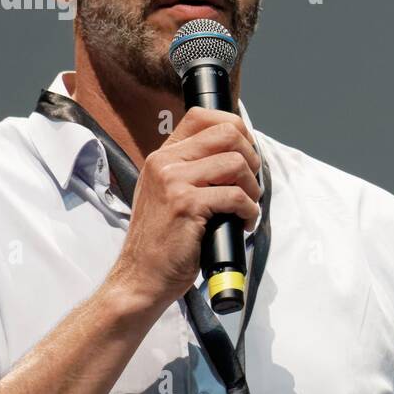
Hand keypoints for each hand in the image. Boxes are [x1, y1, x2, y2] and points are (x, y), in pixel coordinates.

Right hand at [107, 106, 261, 311]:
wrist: (141, 276)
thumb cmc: (162, 240)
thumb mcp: (169, 194)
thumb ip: (193, 171)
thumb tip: (237, 154)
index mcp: (162, 156)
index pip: (202, 116)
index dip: (235, 128)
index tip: (246, 152)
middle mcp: (165, 162)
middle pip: (227, 133)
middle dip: (251, 157)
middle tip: (250, 184)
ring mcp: (173, 182)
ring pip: (236, 163)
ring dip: (252, 188)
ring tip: (246, 207)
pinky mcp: (185, 205)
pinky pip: (234, 195)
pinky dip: (249, 211)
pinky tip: (242, 223)